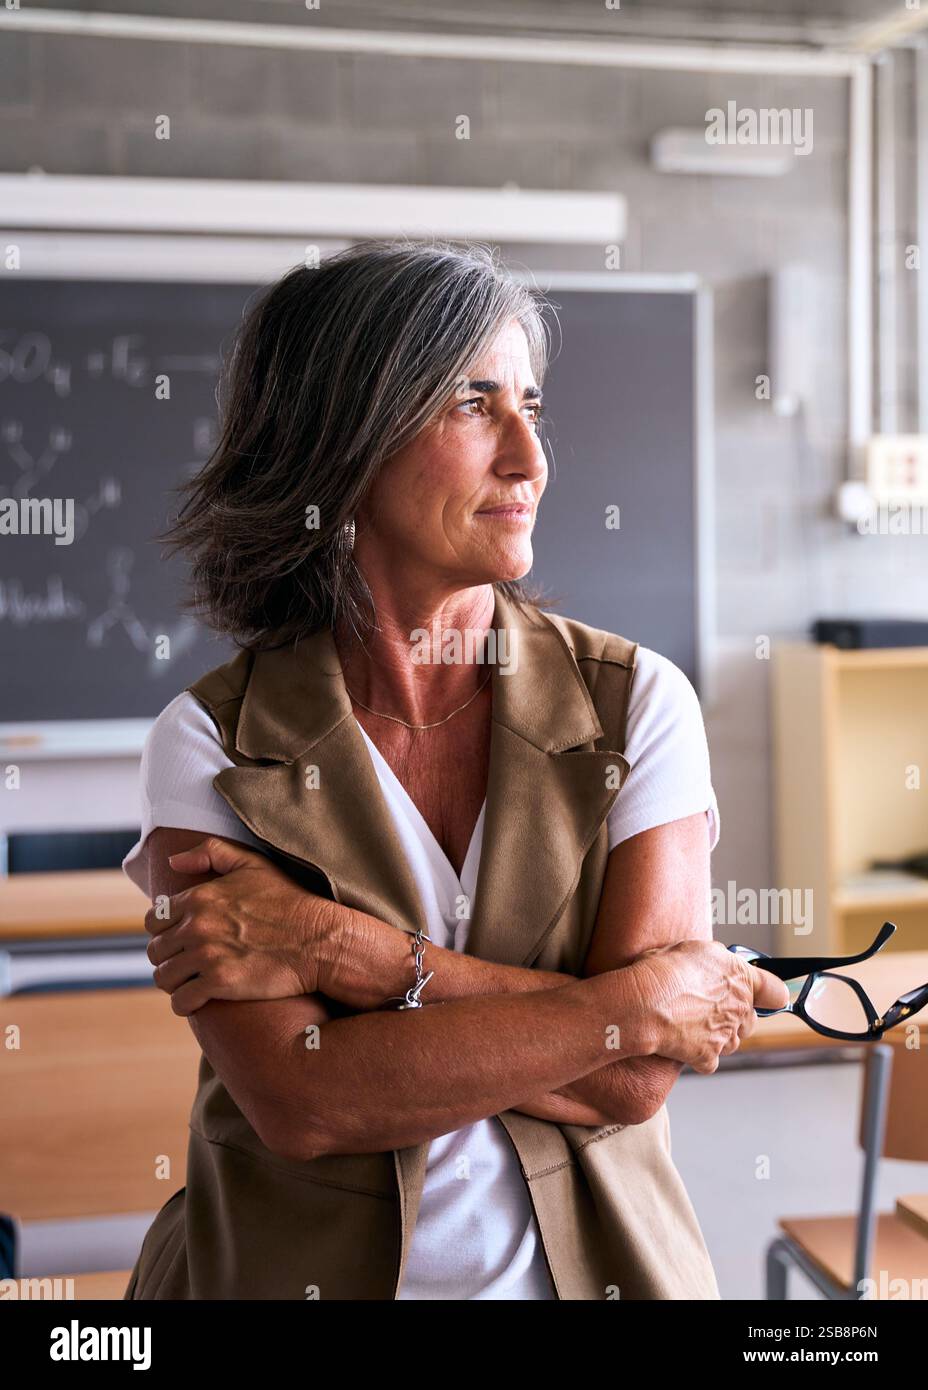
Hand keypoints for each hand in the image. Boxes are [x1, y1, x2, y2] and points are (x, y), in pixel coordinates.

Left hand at [145, 837, 336, 1014]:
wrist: (320, 940)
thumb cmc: (289, 901)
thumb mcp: (253, 864)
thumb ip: (210, 852)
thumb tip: (173, 862)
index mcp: (199, 897)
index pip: (154, 919)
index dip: (165, 932)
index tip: (180, 941)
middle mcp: (197, 925)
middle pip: (156, 950)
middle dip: (168, 958)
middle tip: (187, 965)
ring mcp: (206, 955)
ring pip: (164, 977)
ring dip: (175, 983)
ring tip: (191, 983)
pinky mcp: (219, 984)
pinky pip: (181, 1001)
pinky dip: (186, 1004)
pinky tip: (199, 1001)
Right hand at [629, 939, 790, 1074]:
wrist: (644, 1004)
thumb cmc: (663, 971)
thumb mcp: (694, 949)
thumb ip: (716, 959)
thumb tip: (716, 963)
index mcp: (740, 979)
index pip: (775, 992)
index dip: (770, 995)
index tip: (765, 996)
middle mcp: (739, 1009)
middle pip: (751, 1020)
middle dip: (736, 1016)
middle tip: (709, 1007)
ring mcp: (725, 1036)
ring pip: (731, 1041)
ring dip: (718, 1035)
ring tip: (689, 1022)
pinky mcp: (708, 1057)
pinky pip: (709, 1059)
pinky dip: (697, 1054)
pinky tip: (680, 1040)